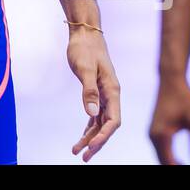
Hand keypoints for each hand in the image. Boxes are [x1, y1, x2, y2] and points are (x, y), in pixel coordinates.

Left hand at [66, 26, 119, 160]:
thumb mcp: (85, 68)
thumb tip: (91, 114)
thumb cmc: (85, 48)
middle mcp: (111, 95)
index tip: (91, 148)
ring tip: (77, 151)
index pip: (113, 121)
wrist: (84, 32)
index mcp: (113, 90)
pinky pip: (95, 115)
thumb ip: (89, 91)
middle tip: (83, 157)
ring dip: (91, 137)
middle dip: (97, 143)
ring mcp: (105, 94)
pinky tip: (82, 137)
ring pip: (100, 122)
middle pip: (108, 125)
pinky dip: (89, 127)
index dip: (103, 137)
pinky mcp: (96, 91)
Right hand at [149, 74, 189, 163]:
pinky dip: (168, 158)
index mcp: (162, 135)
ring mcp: (151, 133)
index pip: (170, 164)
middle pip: (163, 163)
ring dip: (172, 165)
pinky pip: (160, 150)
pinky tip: (180, 161)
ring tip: (186, 166)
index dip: (181, 168)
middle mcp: (153, 136)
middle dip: (176, 168)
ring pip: (160, 157)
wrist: (171, 80)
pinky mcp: (154, 130)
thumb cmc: (185, 98)